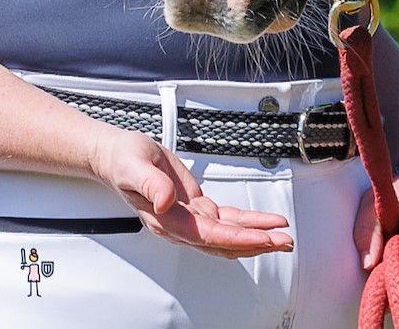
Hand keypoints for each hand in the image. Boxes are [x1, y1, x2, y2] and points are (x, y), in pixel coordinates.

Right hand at [88, 127, 292, 259]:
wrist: (116, 156)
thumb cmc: (122, 160)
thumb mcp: (133, 166)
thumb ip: (150, 184)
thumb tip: (166, 201)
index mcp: (167, 219)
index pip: (209, 235)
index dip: (238, 238)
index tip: (262, 237)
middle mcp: (181, 225)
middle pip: (225, 242)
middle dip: (256, 243)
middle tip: (282, 240)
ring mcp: (190, 219)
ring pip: (229, 234)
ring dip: (256, 237)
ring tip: (282, 236)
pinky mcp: (196, 209)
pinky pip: (227, 220)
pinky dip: (248, 223)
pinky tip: (264, 224)